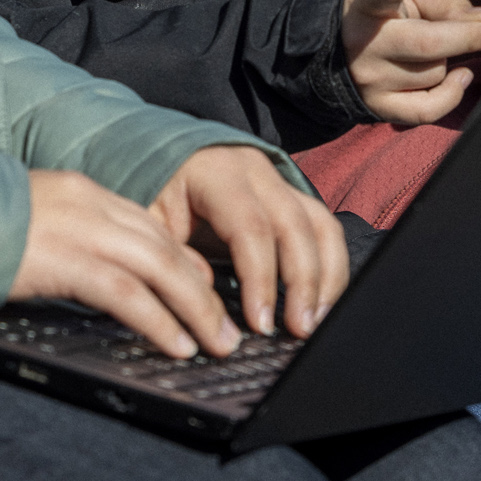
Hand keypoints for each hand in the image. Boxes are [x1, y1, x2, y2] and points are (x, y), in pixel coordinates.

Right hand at [9, 170, 232, 358]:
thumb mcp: (36, 222)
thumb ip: (73, 240)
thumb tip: (103, 278)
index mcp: (85, 193)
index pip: (152, 227)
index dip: (186, 264)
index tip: (205, 294)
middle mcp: (92, 205)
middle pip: (167, 247)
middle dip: (204, 292)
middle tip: (226, 330)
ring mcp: (80, 229)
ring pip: (159, 268)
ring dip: (194, 310)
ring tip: (214, 344)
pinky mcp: (66, 260)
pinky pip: (127, 293)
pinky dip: (158, 321)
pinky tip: (175, 345)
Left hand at [152, 145, 347, 341]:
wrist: (163, 150)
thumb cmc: (156, 188)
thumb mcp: (149, 219)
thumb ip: (174, 257)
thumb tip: (205, 304)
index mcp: (217, 173)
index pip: (250, 227)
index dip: (261, 279)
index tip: (261, 322)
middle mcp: (256, 171)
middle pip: (295, 226)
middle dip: (303, 282)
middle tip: (299, 329)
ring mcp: (279, 180)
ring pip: (321, 225)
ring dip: (326, 276)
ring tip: (315, 319)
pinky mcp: (292, 195)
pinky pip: (324, 227)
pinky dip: (330, 265)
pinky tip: (322, 300)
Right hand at [342, 0, 480, 124]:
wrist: (349, 39)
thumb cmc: (391, 5)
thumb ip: (447, 0)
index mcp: (365, 4)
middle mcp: (363, 44)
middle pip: (426, 44)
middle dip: (466, 38)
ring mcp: (369, 79)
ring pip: (434, 73)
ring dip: (447, 60)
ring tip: (431, 47)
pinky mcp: (378, 106)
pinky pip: (427, 110)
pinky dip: (452, 95)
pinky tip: (461, 76)